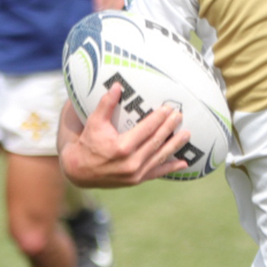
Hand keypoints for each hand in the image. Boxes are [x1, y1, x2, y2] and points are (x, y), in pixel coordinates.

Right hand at [58, 85, 191, 187]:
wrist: (79, 171)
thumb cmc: (87, 143)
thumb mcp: (94, 122)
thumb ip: (106, 104)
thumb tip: (117, 86)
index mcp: (122, 147)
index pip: (146, 129)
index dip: (159, 118)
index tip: (168, 108)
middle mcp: (131, 162)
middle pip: (156, 141)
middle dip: (169, 127)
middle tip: (180, 116)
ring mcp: (135, 174)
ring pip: (160, 157)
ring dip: (175, 145)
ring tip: (187, 134)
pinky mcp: (136, 181)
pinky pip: (157, 173)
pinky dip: (170, 168)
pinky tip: (183, 163)